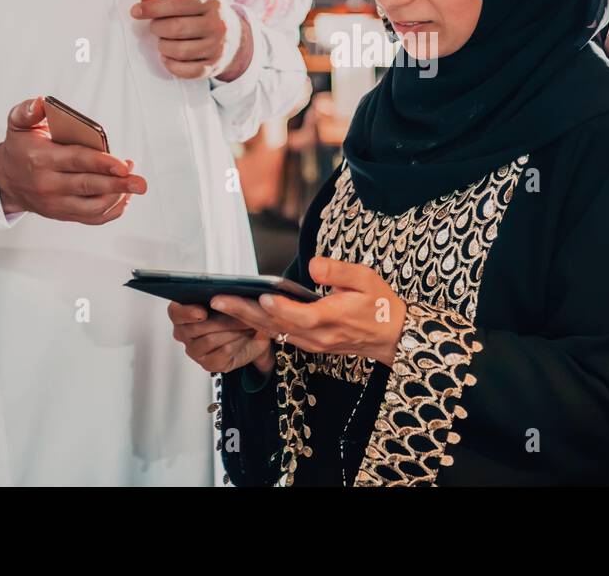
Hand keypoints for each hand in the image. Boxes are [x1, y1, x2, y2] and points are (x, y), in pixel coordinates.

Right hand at [0, 96, 145, 223]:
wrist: (5, 181)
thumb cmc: (20, 148)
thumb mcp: (17, 124)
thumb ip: (28, 111)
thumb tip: (42, 102)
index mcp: (41, 159)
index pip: (76, 161)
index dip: (103, 163)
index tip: (124, 165)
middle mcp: (48, 184)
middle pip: (89, 186)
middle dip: (118, 185)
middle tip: (140, 182)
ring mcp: (56, 203)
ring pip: (93, 207)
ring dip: (118, 196)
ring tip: (133, 183)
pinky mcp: (63, 215)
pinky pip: (92, 219)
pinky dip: (112, 211)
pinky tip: (124, 197)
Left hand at [130, 0, 251, 81]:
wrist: (237, 38)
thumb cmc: (207, 16)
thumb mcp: (193, 0)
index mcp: (211, 3)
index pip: (178, 4)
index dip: (153, 8)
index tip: (136, 11)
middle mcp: (218, 25)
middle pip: (176, 28)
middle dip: (157, 28)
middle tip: (156, 28)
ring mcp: (218, 48)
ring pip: (178, 51)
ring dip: (163, 47)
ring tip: (164, 42)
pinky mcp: (214, 67)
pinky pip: (186, 71)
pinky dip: (171, 65)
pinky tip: (169, 57)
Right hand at [168, 302, 272, 374]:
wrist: (250, 336)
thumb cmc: (234, 314)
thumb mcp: (229, 299)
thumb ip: (222, 296)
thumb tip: (224, 297)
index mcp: (182, 313)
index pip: (176, 312)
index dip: (187, 312)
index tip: (202, 312)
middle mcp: (184, 333)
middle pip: (197, 327)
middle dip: (224, 319)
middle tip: (243, 313)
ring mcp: (194, 350)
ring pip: (211, 340)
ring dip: (233, 330)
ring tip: (248, 324)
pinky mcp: (208, 364)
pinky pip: (222, 353)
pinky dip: (238, 343)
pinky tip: (246, 337)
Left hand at [211, 257, 406, 364]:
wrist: (390, 336)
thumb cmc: (379, 305)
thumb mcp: (366, 279)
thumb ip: (339, 272)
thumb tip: (313, 266)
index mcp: (332, 319)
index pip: (301, 316)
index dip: (281, 307)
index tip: (262, 295)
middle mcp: (318, 336)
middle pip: (276, 326)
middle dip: (245, 313)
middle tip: (218, 301)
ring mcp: (311, 343)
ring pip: (273, 332)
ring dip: (246, 320)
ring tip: (221, 306)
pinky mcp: (308, 344)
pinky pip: (279, 336)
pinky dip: (258, 325)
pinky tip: (242, 314)